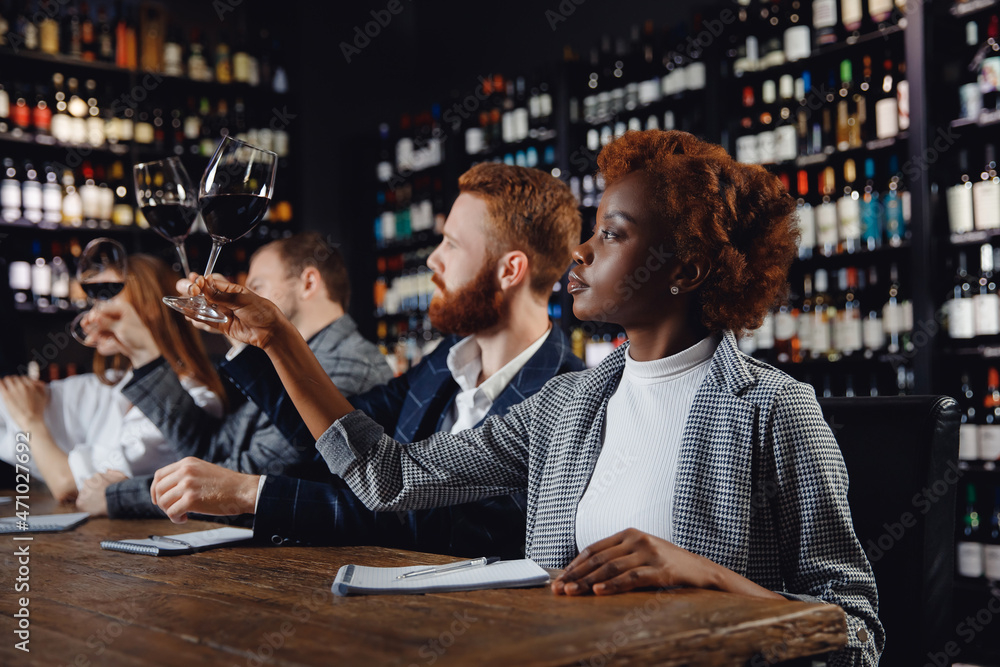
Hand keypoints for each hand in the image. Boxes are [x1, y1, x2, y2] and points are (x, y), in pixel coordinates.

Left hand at [0, 376, 48, 428]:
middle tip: (13, 386)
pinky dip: (0, 383)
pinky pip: (1, 384)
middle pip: (15, 378)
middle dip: (14, 381)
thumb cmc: (37, 411)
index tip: (20, 384)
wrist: (31, 420)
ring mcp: (14, 390)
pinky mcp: (7, 395)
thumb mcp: (44, 397)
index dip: (22, 381)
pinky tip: (0, 384)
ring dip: (7, 382)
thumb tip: (38, 382)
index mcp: (32, 386)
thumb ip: (41, 387)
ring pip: (8, 379)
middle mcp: (23, 386)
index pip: (24, 378)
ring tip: (6, 386)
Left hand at [76, 470, 127, 516]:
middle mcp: (88, 482)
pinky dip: (85, 506)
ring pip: (83, 495)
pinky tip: (93, 507)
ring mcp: (83, 492)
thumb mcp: (121, 477)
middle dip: (92, 491)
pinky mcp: (80, 502)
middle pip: (87, 486)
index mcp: (96, 476)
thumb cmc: (120, 490)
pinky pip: (80, 504)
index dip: (98, 486)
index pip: (94, 480)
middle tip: (99, 496)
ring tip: (97, 502)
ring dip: (88, 498)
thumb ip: (114, 472)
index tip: (102, 490)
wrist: (116, 500)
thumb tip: (108, 471)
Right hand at [83, 300, 160, 366]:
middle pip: (99, 315)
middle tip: (85, 326)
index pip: (104, 308)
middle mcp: (117, 313)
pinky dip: (96, 334)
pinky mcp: (111, 329)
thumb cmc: (136, 336)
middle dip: (91, 321)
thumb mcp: (121, 328)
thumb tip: (94, 317)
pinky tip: (91, 340)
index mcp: (122, 308)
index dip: (96, 314)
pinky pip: (100, 330)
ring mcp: (113, 321)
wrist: (142, 349)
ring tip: (89, 339)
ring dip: (93, 330)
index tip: (90, 320)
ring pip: (98, 323)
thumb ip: (107, 322)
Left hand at [150, 457, 259, 522]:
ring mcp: (187, 485)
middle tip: (172, 509)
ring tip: (181, 514)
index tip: (158, 499)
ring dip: (169, 512)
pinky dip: (175, 519)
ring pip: (164, 502)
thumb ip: (186, 475)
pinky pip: (172, 512)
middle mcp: (185, 471)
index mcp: (187, 463)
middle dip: (162, 503)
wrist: (243, 490)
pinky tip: (185, 518)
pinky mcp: (191, 499)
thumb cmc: (228, 484)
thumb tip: (169, 490)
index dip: (155, 490)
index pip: (159, 475)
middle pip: (159, 489)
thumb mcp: (203, 470)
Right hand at [191, 274, 290, 349]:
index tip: (195, 282)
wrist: (270, 330)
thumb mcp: (242, 299)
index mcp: (231, 289)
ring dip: (193, 305)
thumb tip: (203, 286)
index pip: (211, 283)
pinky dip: (196, 317)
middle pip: (204, 294)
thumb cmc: (261, 310)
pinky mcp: (222, 326)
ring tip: (184, 302)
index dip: (201, 282)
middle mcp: (225, 300)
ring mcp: (222, 313)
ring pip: (203, 307)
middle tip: (187, 290)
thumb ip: (221, 295)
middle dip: (193, 291)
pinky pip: (206, 321)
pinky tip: (188, 313)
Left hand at [552, 528, 719, 595]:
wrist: (700, 569)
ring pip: (611, 568)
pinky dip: (613, 585)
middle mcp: (637, 539)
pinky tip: (599, 591)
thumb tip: (584, 574)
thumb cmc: (665, 564)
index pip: (594, 549)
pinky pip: (632, 578)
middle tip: (559, 589)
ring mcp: (649, 552)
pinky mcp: (661, 569)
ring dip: (588, 582)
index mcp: (628, 533)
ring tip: (572, 592)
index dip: (574, 564)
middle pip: (599, 559)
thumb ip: (617, 558)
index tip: (559, 578)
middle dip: (576, 575)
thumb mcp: (639, 553)